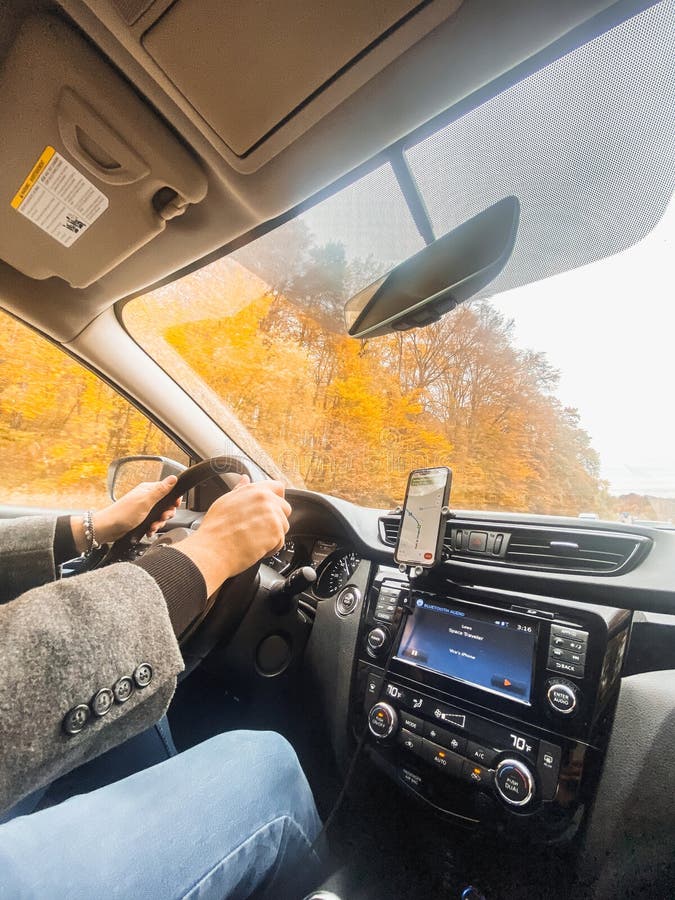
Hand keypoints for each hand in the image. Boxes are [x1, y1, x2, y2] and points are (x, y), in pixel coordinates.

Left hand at [70, 475, 180, 551]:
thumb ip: (160, 490)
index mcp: (148, 490)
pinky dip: (153, 528)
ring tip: (153, 526)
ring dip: (159, 523)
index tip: (173, 506)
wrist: (107, 528)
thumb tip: (173, 478)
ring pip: (160, 515)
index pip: (168, 490)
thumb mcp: (145, 501)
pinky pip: (153, 522)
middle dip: (166, 514)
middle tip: (161, 518)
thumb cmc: (123, 514)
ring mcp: (143, 508)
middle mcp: (146, 498)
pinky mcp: (140, 518)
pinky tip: (149, 530)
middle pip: (165, 504)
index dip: (173, 499)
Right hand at [174, 476, 290, 595]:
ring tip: (254, 540)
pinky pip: (281, 541)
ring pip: (283, 526)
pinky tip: (256, 548)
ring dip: (273, 535)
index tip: (270, 509)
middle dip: (275, 520)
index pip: (278, 487)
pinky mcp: (276, 532)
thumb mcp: (224, 501)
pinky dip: (271, 548)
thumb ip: (240, 490)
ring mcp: (273, 515)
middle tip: (258, 529)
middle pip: (284, 508)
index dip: (276, 499)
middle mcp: (265, 499)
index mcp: (254, 490)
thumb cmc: (215, 530)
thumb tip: (245, 479)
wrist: (213, 550)